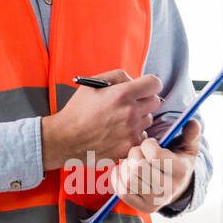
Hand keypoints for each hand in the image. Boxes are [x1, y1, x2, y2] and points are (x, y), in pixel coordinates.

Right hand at [42, 70, 162, 169]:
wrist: (66, 139)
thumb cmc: (77, 111)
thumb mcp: (92, 84)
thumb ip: (117, 76)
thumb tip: (134, 80)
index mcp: (121, 94)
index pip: (154, 84)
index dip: (150, 84)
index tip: (144, 88)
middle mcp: (130, 112)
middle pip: (155, 102)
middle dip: (145, 100)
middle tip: (130, 104)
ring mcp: (131, 131)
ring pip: (149, 120)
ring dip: (139, 118)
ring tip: (120, 120)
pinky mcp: (129, 146)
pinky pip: (143, 136)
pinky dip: (134, 135)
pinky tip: (119, 133)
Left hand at [110, 118, 201, 212]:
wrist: (176, 185)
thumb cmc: (178, 160)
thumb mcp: (188, 147)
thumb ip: (190, 134)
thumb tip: (192, 122)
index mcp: (180, 171)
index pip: (154, 155)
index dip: (147, 144)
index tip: (149, 143)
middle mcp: (168, 190)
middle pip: (138, 166)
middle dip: (134, 152)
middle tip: (138, 151)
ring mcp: (155, 201)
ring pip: (128, 179)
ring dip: (125, 165)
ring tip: (132, 160)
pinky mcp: (142, 207)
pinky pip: (121, 190)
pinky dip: (118, 177)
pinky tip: (125, 169)